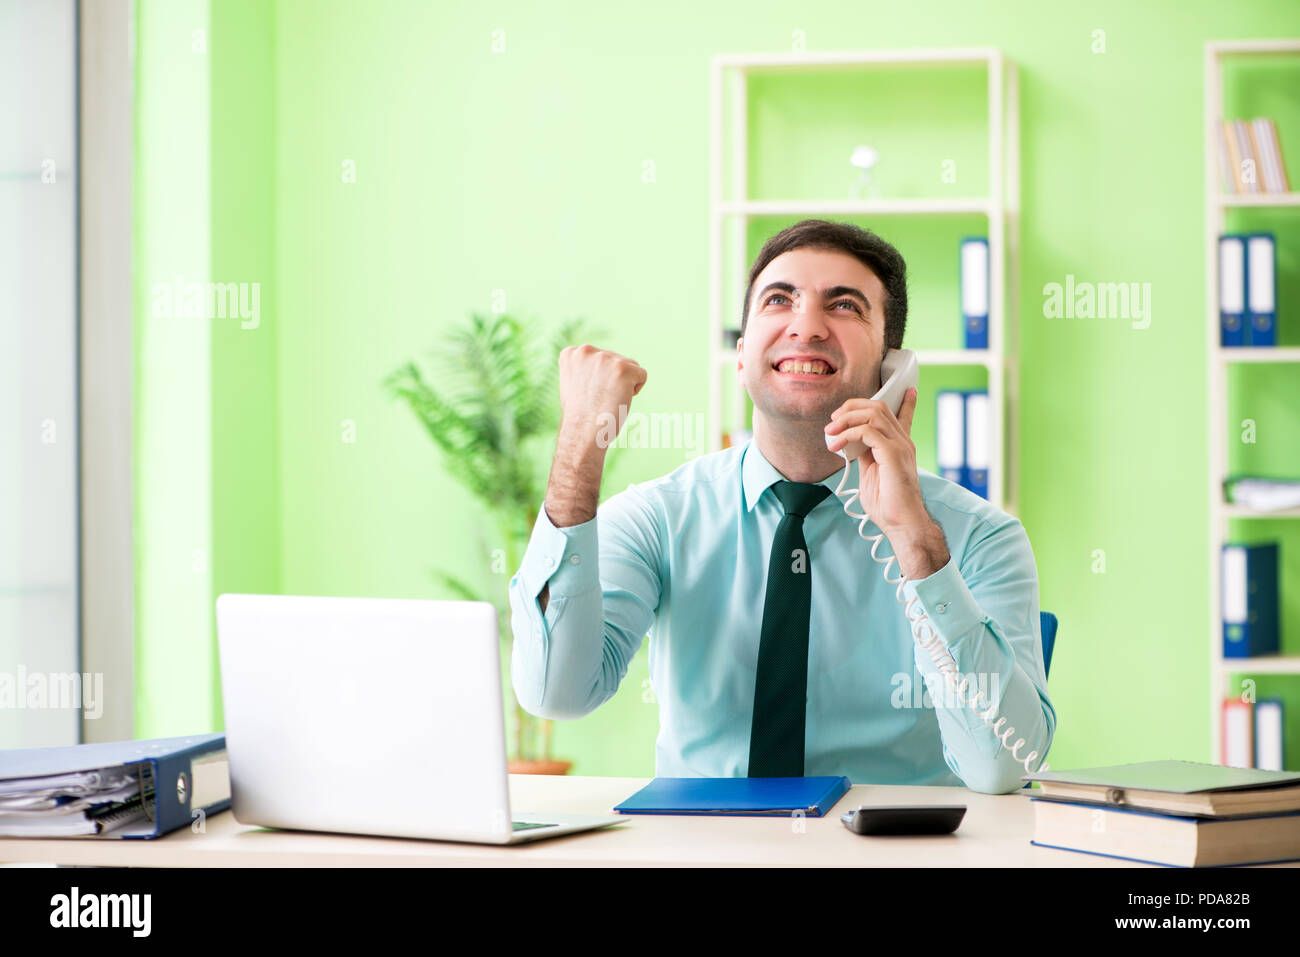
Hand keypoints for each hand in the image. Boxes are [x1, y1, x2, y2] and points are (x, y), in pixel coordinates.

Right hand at [557, 344, 646, 449]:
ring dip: (624, 384)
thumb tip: (604, 367)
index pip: (599, 358)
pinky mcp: (623, 368)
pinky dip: (635, 390)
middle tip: (598, 400)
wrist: (582, 432)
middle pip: (615, 360)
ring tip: (607, 400)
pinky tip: (619, 399)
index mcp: (572, 353)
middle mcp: (587, 350)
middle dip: (612, 380)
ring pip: (630, 366)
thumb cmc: (579, 415)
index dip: (599, 379)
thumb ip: (586, 369)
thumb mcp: (574, 383)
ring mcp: (605, 358)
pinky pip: (642, 375)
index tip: (588, 394)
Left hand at [824, 387, 925, 528]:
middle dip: (852, 407)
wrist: (901, 523)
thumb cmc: (887, 504)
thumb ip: (865, 454)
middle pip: (879, 407)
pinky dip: (848, 435)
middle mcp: (903, 441)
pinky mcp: (893, 454)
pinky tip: (837, 445)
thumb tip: (850, 443)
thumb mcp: (871, 473)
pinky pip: (867, 431)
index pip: (905, 415)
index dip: (906, 401)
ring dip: (846, 419)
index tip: (907, 390)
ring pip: (873, 414)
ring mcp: (900, 446)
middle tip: (833, 422)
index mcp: (900, 445)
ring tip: (830, 432)